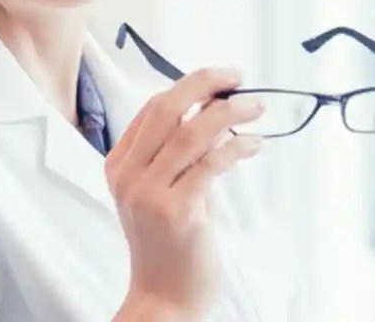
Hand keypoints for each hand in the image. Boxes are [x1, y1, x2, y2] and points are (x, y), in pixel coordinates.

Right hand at [105, 69, 265, 319]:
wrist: (164, 297)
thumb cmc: (169, 244)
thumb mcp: (162, 191)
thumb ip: (179, 154)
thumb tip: (213, 110)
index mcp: (118, 165)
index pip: (152, 109)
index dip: (189, 87)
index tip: (220, 80)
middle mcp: (127, 175)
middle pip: (165, 109)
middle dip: (204, 84)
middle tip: (237, 76)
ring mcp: (148, 193)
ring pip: (191, 131)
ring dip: (230, 112)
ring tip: (256, 108)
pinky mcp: (176, 210)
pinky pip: (211, 163)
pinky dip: (237, 146)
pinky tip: (255, 144)